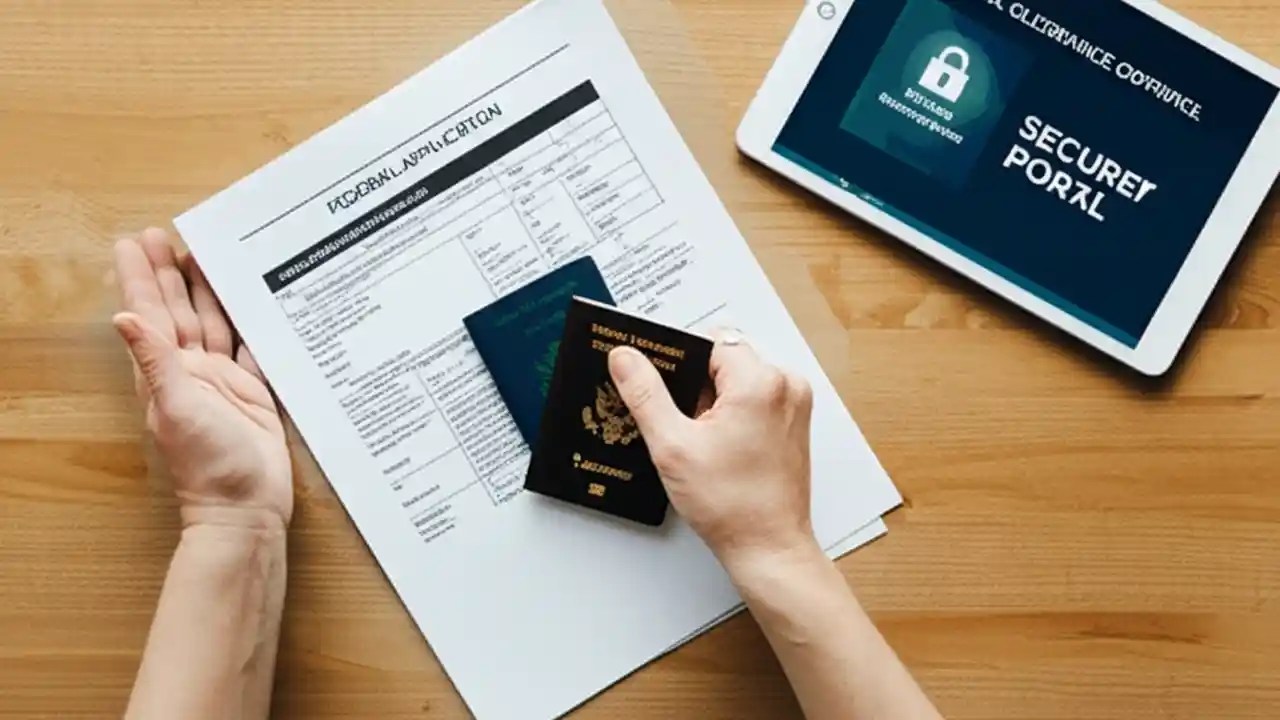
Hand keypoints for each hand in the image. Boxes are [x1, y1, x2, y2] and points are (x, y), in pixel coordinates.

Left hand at [113, 228, 291, 529]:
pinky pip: (253, 349)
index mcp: (168, 373)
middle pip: (179, 311)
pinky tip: (254, 303)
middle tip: (166, 235)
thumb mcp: (176, 408)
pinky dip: (252, 325)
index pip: (149, 314)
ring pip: (215, 324)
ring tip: (206, 255)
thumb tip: (123, 318)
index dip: (141, 278)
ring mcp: (225, 382)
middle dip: (172, 274)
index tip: (134, 243)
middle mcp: (193, 372)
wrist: (245, 506)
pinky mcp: (255, 393)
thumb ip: (156, 361)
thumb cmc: (208, 465)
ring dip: (208, 291)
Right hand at [607, 332, 815, 570]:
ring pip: (739, 377)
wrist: (768, 546)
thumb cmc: (732, 506)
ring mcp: (793, 403)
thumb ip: (644, 393)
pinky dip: (733, 411)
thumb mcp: (672, 446)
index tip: (658, 381)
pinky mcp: (793, 420)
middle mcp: (785, 385)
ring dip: (714, 398)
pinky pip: (755, 396)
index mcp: (759, 383)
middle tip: (681, 420)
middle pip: (725, 357)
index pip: (708, 342)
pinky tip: (718, 443)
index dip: (677, 360)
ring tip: (701, 437)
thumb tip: (626, 357)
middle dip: (696, 382)